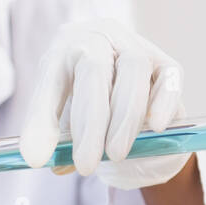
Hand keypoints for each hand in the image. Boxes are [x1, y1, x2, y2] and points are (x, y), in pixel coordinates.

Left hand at [19, 20, 188, 189]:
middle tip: (87, 165)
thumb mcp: (63, 117)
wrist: (118, 81)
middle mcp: (95, 39)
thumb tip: (52, 164)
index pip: (50, 83)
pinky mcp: (163, 60)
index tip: (36, 159)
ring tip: (115, 154)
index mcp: (61, 53)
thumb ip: (58, 139)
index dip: (42, 121)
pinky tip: (155, 126)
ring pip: (134, 68)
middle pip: (94, 70)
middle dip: (92, 122)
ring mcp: (132, 44)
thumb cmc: (83, 101)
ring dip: (125, 116)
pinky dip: (163, 101)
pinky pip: (169, 75)